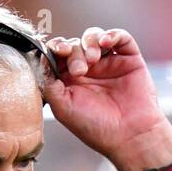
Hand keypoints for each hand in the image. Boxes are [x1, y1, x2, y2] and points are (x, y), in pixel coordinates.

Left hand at [42, 27, 171, 170]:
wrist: (129, 136)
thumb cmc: (96, 128)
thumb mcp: (63, 108)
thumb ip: (49, 84)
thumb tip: (41, 60)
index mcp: (70, 81)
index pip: (58, 55)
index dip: (55, 48)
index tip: (57, 52)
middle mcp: (89, 70)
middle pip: (74, 45)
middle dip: (73, 53)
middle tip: (80, 71)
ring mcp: (109, 63)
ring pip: (94, 37)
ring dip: (89, 43)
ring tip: (93, 59)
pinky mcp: (129, 60)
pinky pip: (121, 37)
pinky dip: (112, 34)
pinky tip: (106, 42)